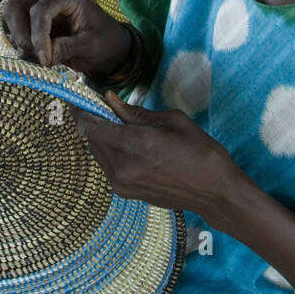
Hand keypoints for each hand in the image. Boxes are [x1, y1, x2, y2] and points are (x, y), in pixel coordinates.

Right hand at [1, 0, 132, 77]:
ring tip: (43, 58)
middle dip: (24, 37)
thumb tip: (44, 56)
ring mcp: (37, 2)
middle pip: (15, 9)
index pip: (40, 11)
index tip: (46, 61)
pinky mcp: (31, 18)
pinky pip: (15, 29)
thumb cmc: (104, 41)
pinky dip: (24, 46)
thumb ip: (67, 48)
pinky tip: (42, 56)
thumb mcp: (91, 46)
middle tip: (41, 58)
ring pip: (10, 17)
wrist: (108, 45)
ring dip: (22, 41)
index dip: (38, 38)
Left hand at [75, 92, 242, 215]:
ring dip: (101, 139)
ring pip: (97, 154)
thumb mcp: (173, 121)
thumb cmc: (200, 152)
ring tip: (118, 127)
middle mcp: (123, 166)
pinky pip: (107, 167)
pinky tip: (128, 146)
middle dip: (93, 123)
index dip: (82, 111)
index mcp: (136, 144)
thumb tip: (111, 100)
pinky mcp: (125, 193)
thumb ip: (137, 112)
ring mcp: (122, 183)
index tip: (80, 100)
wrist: (215, 192)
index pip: (91, 126)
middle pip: (91, 140)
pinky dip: (110, 153)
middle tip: (102, 110)